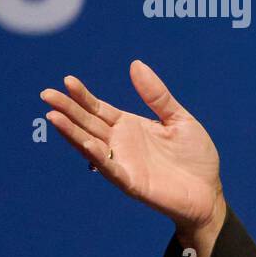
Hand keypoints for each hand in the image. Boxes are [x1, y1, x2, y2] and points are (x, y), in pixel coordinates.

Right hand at [40, 61, 226, 239]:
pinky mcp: (131, 182)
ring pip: (91, 144)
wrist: (208, 192)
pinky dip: (97, 156)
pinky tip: (86, 142)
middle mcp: (121, 143)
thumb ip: (157, 95)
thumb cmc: (194, 157)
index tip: (68, 80)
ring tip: (53, 116)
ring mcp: (123, 162)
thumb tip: (136, 64)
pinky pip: (110, 167)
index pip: (99, 109)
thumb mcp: (179, 119)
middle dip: (68, 109)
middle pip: (88, 123)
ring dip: (72, 132)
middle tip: (47, 94)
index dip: (84, 96)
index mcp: (130, 126)